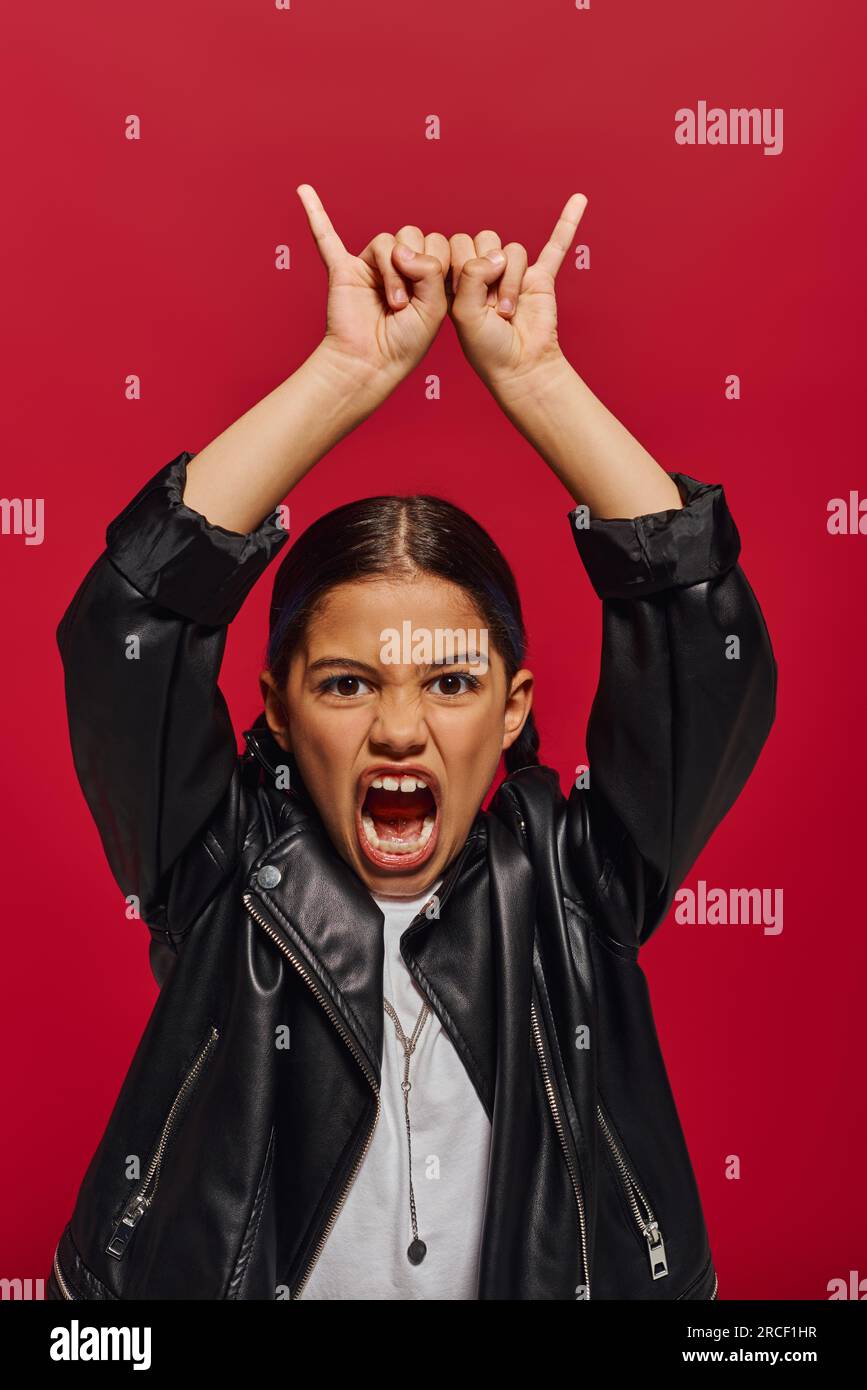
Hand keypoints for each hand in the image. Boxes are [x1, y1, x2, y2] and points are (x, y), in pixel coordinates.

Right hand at [297, 184, 450, 391]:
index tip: (434, 297)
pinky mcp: (342, 271)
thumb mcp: (434, 307)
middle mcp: (396, 266)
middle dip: (413, 267)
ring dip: (392, 272)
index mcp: (422, 274)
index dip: (437, 266)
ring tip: (392, 302)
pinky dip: (316, 214)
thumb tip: (402, 248)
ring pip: (385, 241)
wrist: (372, 364)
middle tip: (406, 303)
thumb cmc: (405, 343)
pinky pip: (327, 238)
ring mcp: (368, 267)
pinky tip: (303, 192)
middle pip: (410, 236)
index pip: (435, 244)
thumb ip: (430, 270)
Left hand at [447, 193, 587, 394]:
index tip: (466, 302)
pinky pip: (556, 246)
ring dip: (511, 281)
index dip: (462, 269)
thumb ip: (470, 276)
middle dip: (489, 275)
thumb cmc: (488, 347)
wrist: (520, 367)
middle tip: (491, 309)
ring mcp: (515, 273)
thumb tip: (497, 254)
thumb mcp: (464, 312)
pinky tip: (579, 200)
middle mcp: (487, 270)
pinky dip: (567, 223)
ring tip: (509, 309)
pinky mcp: (542, 279)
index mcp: (461, 277)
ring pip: (512, 250)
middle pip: (485, 241)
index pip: (459, 246)